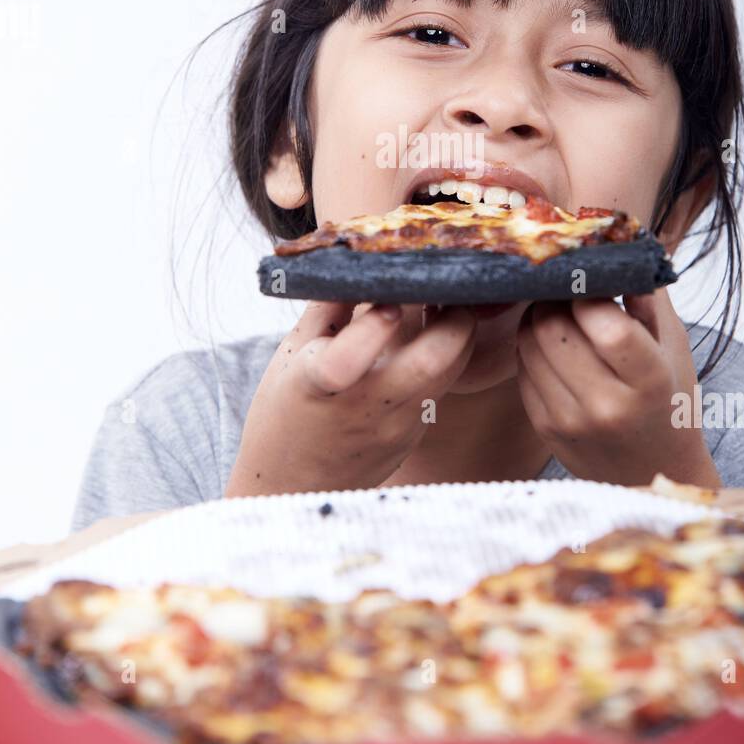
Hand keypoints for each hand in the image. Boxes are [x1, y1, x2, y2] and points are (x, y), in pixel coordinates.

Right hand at [226, 299, 476, 494]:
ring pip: (450, 373)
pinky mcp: (415, 435)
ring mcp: (397, 426)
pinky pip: (439, 389)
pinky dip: (444, 357)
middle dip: (455, 316)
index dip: (375, 321)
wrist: (293, 488)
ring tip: (449, 301)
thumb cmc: (285, 412)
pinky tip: (435, 334)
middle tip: (451, 286)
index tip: (388, 292)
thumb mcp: (291, 354)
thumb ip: (328, 306)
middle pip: (434, 363)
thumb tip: (356, 255)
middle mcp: (365, 409)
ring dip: (458, 333)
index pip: (351, 358)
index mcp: (320, 386)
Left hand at [515, 288, 720, 487]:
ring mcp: (569, 421)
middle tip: (572, 293)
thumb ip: (648, 296)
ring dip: (540, 318)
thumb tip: (620, 248)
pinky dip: (533, 348)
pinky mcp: (544, 428)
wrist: (653, 471)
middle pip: (553, 327)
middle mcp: (605, 406)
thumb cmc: (670, 399)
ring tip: (565, 317)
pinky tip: (557, 348)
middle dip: (558, 299)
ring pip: (528, 343)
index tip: (595, 284)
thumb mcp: (674, 346)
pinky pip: (522, 368)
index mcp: (649, 382)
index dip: (590, 293)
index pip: (603, 323)